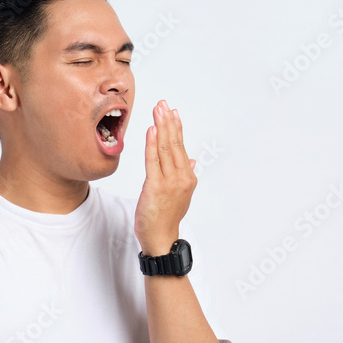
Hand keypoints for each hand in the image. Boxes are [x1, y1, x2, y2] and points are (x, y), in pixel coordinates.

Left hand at [134, 100, 196, 255]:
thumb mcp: (179, 195)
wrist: (161, 239)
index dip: (175, 127)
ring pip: (166, 149)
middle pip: (175, 144)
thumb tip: (190, 160)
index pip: (181, 147)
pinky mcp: (156, 187)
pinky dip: (153, 144)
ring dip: (162, 127)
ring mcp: (170, 182)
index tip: (172, 112)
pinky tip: (152, 130)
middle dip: (168, 121)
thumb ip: (183, 175)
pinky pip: (153, 161)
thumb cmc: (165, 218)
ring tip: (158, 110)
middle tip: (164, 104)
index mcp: (187, 177)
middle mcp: (182, 177)